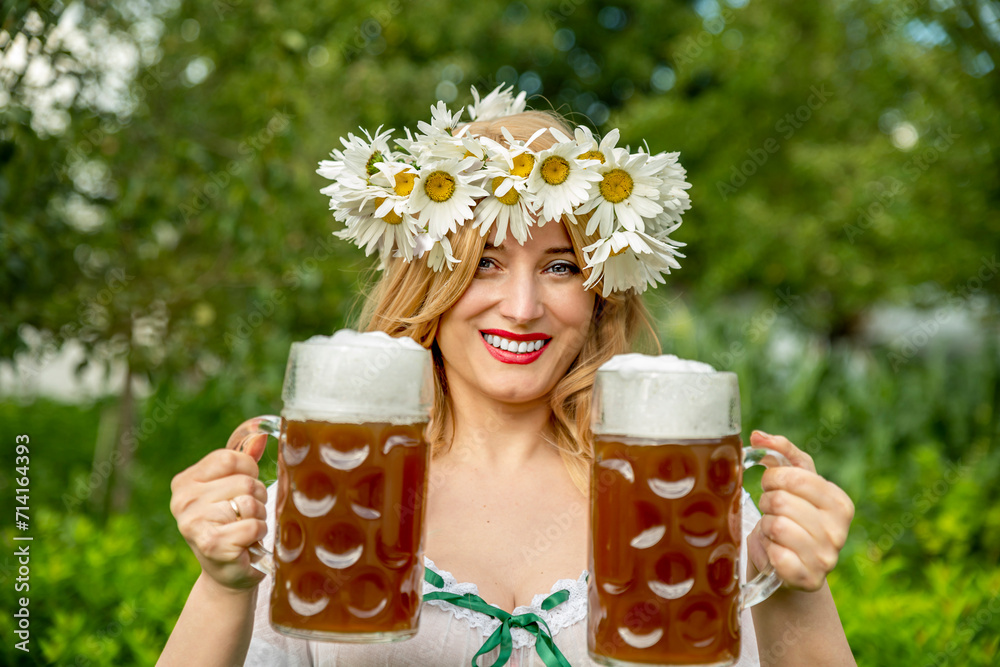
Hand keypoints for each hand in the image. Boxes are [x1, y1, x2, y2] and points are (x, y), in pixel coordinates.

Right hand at [170, 448, 268, 591]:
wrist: (228, 573)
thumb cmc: (232, 526)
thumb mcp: (232, 490)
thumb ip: (243, 462)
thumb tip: (261, 436)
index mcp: (185, 482)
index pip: (230, 458)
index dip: (249, 471)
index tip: (244, 489)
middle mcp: (183, 500)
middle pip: (245, 481)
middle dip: (257, 498)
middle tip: (245, 516)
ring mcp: (193, 523)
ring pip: (250, 503)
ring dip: (259, 517)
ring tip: (245, 529)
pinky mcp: (211, 544)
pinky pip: (253, 525)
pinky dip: (259, 534)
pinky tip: (246, 544)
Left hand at [746, 430, 854, 590]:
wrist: (789, 564)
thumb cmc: (790, 515)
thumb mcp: (790, 480)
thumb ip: (778, 452)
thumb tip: (758, 436)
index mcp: (839, 502)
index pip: (796, 477)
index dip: (774, 478)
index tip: (772, 485)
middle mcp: (839, 531)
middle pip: (781, 501)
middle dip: (767, 502)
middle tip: (771, 511)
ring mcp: (826, 558)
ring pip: (775, 526)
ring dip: (765, 527)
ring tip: (773, 532)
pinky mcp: (808, 579)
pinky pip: (776, 555)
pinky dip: (767, 551)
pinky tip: (775, 552)